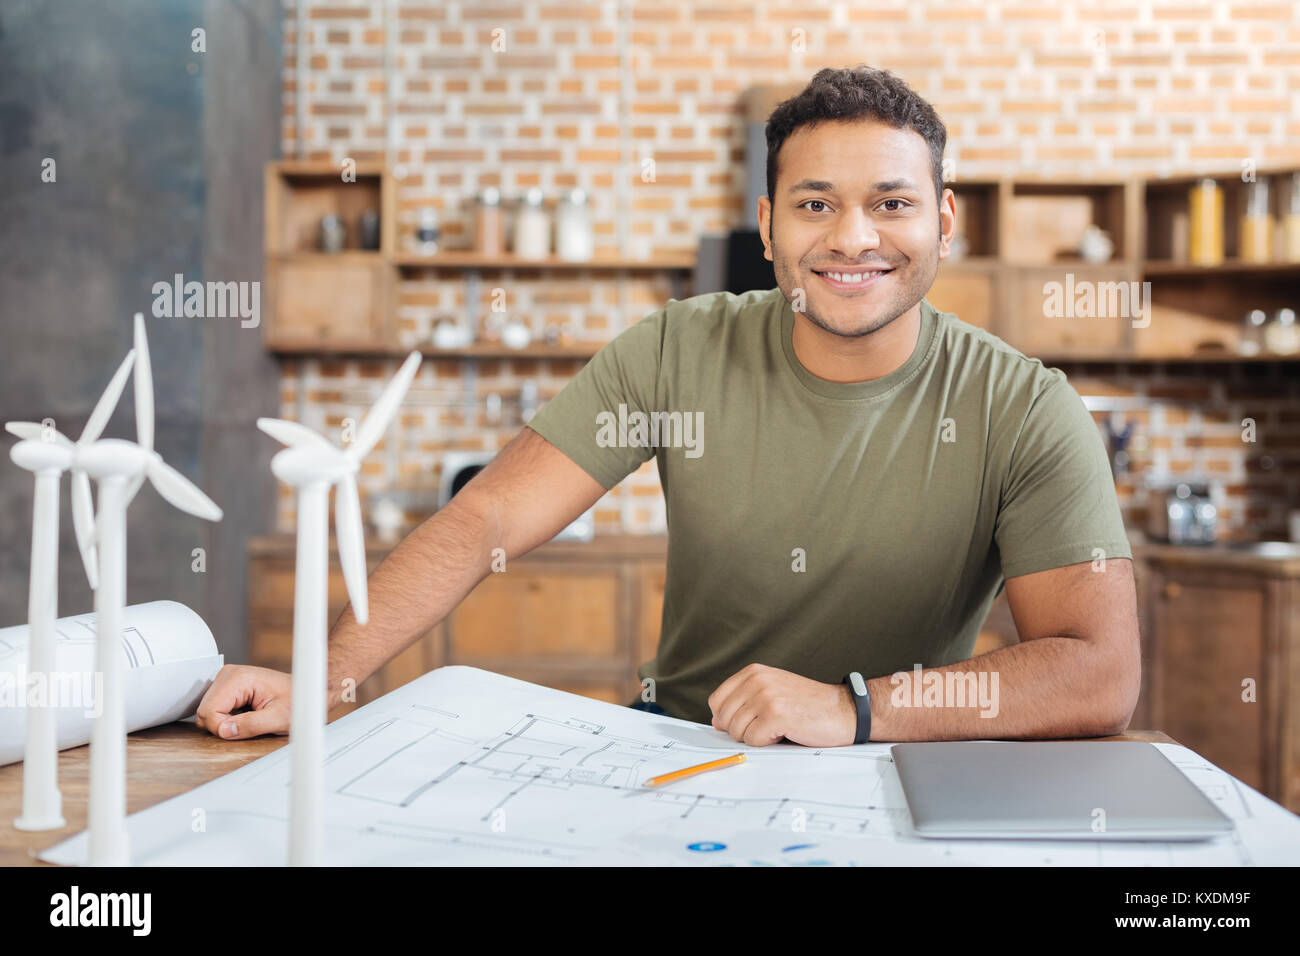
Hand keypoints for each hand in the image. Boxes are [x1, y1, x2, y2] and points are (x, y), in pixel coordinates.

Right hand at [195, 665, 291, 739]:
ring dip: (225, 721)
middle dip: (223, 725)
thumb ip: (251, 725)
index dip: (222, 728)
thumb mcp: (279, 718)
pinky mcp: (226, 687)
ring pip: (207, 711)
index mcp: (240, 677)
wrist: (303, 695)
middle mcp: (229, 674)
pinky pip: (213, 710)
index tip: (243, 728)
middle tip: (249, 722)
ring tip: (249, 716)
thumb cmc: (296, 703)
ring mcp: (226, 679)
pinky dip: (226, 717)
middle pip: (204, 711)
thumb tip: (224, 730)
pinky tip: (244, 713)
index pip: (209, 711)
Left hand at [706, 663, 856, 747]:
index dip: (728, 718)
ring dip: (757, 737)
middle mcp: (757, 680)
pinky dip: (768, 743)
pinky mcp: (775, 714)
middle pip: (724, 718)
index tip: (749, 721)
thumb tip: (717, 722)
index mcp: (753, 672)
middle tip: (768, 726)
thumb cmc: (809, 705)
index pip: (717, 701)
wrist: (844, 710)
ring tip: (779, 726)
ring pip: (737, 732)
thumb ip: (743, 702)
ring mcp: (766, 696)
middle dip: (742, 730)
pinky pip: (753, 740)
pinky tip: (786, 732)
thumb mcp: (772, 693)